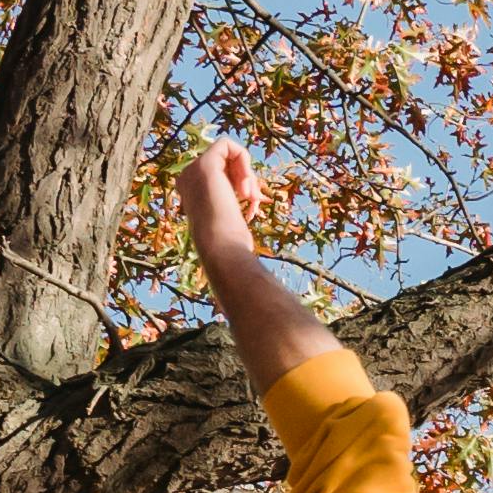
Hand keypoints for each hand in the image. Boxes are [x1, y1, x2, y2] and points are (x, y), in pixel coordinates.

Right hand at [179, 133, 334, 391]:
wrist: (228, 266)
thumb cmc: (238, 278)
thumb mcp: (251, 277)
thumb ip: (262, 291)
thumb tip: (302, 347)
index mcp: (200, 210)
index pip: (220, 184)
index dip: (241, 191)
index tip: (253, 212)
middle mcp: (190, 193)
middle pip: (219, 165)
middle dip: (241, 177)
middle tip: (252, 202)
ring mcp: (191, 179)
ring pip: (223, 153)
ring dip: (243, 172)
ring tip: (251, 197)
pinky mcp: (201, 169)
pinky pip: (225, 144)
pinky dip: (243, 161)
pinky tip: (247, 189)